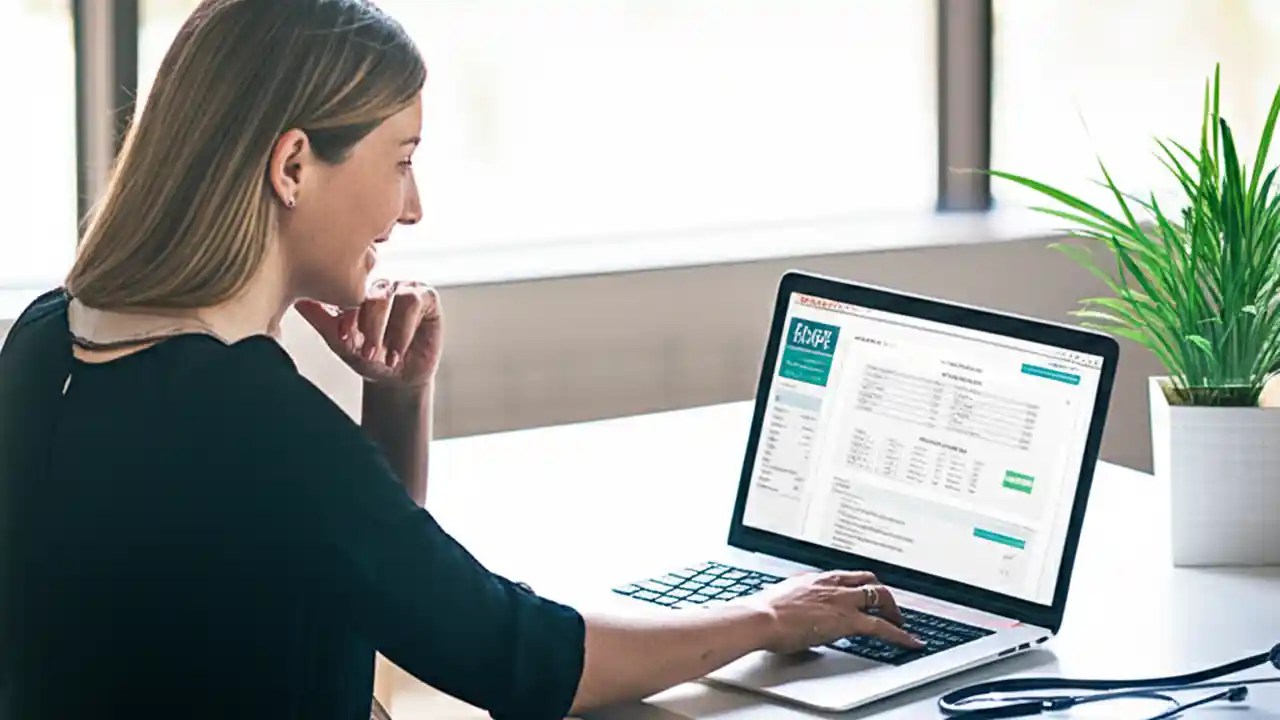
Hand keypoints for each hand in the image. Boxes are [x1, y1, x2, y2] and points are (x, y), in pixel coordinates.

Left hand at [296, 279, 442, 387]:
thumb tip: (296, 300)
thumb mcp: (340, 341)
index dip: (348, 316)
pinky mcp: (427, 296)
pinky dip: (405, 330)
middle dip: (369, 326)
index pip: (349, 290)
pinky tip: (398, 352)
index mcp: (357, 289)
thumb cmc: (368, 357)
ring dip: (388, 331)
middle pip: (372, 292)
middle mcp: (380, 285)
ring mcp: (404, 288)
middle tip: (366, 352)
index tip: (346, 340)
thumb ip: (320, 318)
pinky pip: (415, 302)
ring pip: (394, 296)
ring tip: (385, 355)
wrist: (397, 378)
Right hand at [737, 570, 922, 653]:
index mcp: (817, 579)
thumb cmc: (764, 611)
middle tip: (888, 606)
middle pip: (869, 581)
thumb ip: (795, 601)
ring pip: (880, 597)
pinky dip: (900, 635)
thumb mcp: (783, 598)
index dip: (861, 585)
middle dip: (882, 593)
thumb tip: (793, 611)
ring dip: (893, 610)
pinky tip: (909, 641)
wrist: (761, 617)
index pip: (848, 577)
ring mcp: (842, 601)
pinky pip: (882, 626)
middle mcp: (833, 584)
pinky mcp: (848, 620)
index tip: (865, 591)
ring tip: (901, 622)